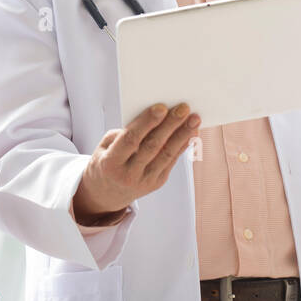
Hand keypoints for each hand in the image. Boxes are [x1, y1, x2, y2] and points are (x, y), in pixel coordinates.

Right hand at [73, 103, 201, 221]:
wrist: (107, 193)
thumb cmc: (107, 160)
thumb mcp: (105, 146)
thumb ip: (125, 132)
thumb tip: (154, 117)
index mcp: (110, 163)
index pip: (131, 140)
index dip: (147, 123)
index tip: (161, 107)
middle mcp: (128, 174)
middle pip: (153, 146)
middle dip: (170, 125)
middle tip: (183, 108)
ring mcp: (144, 181)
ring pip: (167, 154)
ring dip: (183, 135)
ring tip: (195, 119)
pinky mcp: (157, 183)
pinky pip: (172, 160)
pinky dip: (183, 145)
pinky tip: (192, 132)